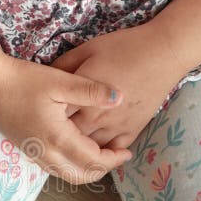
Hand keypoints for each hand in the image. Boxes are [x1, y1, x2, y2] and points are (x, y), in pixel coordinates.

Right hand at [0, 53, 132, 184]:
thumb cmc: (22, 80)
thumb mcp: (59, 81)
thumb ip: (91, 91)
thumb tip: (120, 98)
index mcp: (57, 138)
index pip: (92, 160)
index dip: (113, 158)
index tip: (126, 150)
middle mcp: (45, 153)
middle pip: (80, 176)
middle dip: (101, 170)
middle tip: (116, 156)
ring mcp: (34, 153)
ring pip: (66, 175)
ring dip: (86, 169)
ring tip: (100, 153)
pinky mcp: (27, 149)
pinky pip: (54, 168)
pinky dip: (71, 165)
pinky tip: (77, 148)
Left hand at [51, 22, 187, 149]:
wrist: (162, 52)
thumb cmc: (123, 47)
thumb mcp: (87, 50)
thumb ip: (64, 66)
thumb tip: (47, 77)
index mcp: (82, 99)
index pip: (56, 119)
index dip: (46, 121)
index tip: (38, 119)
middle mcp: (97, 118)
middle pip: (70, 140)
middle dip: (60, 139)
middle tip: (51, 136)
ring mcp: (116, 127)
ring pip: (91, 151)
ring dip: (80, 149)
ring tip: (70, 146)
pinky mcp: (133, 130)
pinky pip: (115, 150)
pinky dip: (104, 153)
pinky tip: (97, 149)